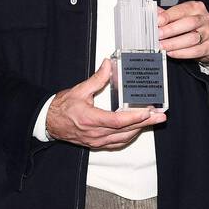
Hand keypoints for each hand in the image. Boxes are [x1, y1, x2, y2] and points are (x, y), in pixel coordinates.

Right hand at [45, 58, 165, 148]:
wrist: (48, 122)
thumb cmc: (61, 108)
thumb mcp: (79, 90)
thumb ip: (96, 79)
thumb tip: (108, 65)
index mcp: (91, 119)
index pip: (118, 121)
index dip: (135, 117)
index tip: (148, 112)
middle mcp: (95, 133)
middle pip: (126, 131)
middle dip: (145, 123)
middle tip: (160, 117)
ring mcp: (96, 141)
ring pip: (123, 138)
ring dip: (139, 130)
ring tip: (152, 122)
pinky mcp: (96, 144)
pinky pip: (117, 143)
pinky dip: (129, 137)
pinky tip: (136, 130)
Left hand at [157, 0, 208, 62]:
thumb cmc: (191, 25)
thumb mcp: (181, 16)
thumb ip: (167, 15)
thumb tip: (151, 14)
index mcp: (196, 8)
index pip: (182, 10)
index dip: (168, 16)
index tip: (157, 21)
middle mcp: (204, 19)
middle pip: (189, 23)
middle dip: (171, 30)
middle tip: (158, 35)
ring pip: (192, 39)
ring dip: (174, 43)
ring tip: (161, 46)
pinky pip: (195, 51)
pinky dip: (181, 53)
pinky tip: (171, 53)